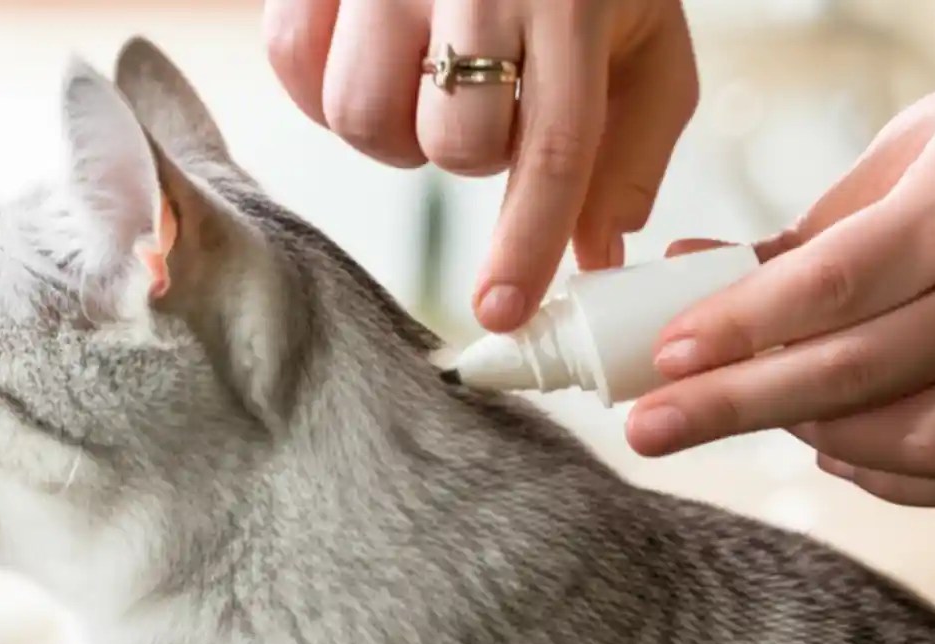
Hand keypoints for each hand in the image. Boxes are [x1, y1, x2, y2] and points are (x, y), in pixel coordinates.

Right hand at [263, 0, 698, 330]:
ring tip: (423, 81)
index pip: (551, 148)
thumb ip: (631, 149)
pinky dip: (323, 89)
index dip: (524, 243)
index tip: (501, 310)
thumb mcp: (643, 41)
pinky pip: (291, 61)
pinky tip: (370, 62)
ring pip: (361, 115)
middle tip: (485, 107)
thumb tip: (598, 255)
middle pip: (449, 142)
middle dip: (468, 155)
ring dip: (395, 129)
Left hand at [627, 50, 934, 506]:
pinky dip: (901, 477)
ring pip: (921, 441)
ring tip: (756, 415)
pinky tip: (841, 452)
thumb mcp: (922, 145)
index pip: (830, 287)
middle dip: (735, 406)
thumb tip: (707, 272)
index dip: (736, 327)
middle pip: (854, 373)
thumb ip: (824, 228)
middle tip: (649, 429)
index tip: (663, 358)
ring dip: (819, 438)